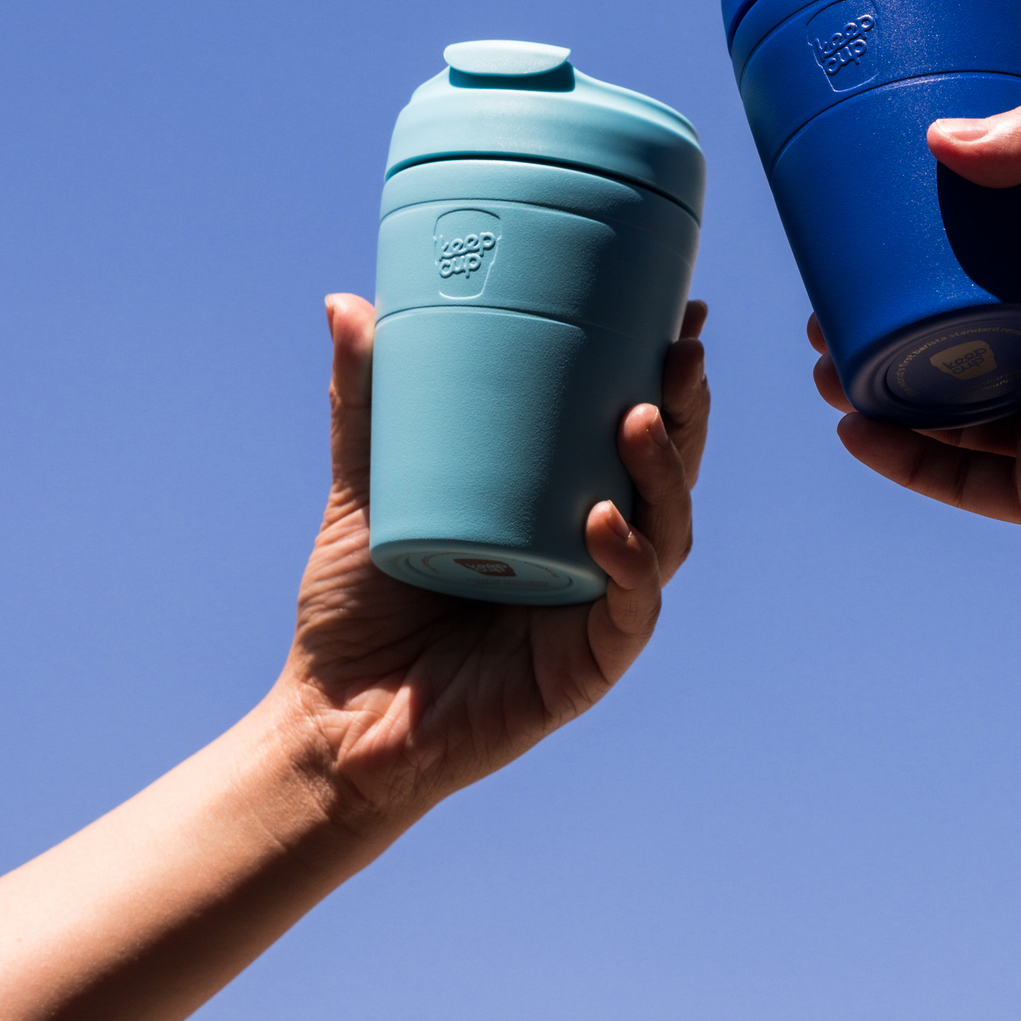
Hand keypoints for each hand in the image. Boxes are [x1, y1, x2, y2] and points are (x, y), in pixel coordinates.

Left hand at [280, 294, 709, 831]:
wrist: (332, 720)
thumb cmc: (361, 605)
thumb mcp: (368, 488)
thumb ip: (369, 403)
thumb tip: (345, 300)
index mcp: (566, 503)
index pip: (638, 428)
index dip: (670, 374)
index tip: (680, 312)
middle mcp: (598, 550)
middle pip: (672, 471)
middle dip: (688, 410)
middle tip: (678, 353)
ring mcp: (598, 608)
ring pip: (667, 533)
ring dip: (666, 474)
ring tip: (641, 418)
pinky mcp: (586, 666)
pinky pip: (628, 609)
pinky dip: (628, 564)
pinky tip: (606, 524)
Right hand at [810, 97, 1020, 547]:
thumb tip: (944, 134)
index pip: (981, 276)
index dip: (917, 264)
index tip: (858, 242)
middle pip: (947, 349)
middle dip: (878, 335)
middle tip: (825, 312)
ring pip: (939, 417)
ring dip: (875, 396)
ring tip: (827, 366)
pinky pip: (957, 480)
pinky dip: (901, 459)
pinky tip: (855, 430)